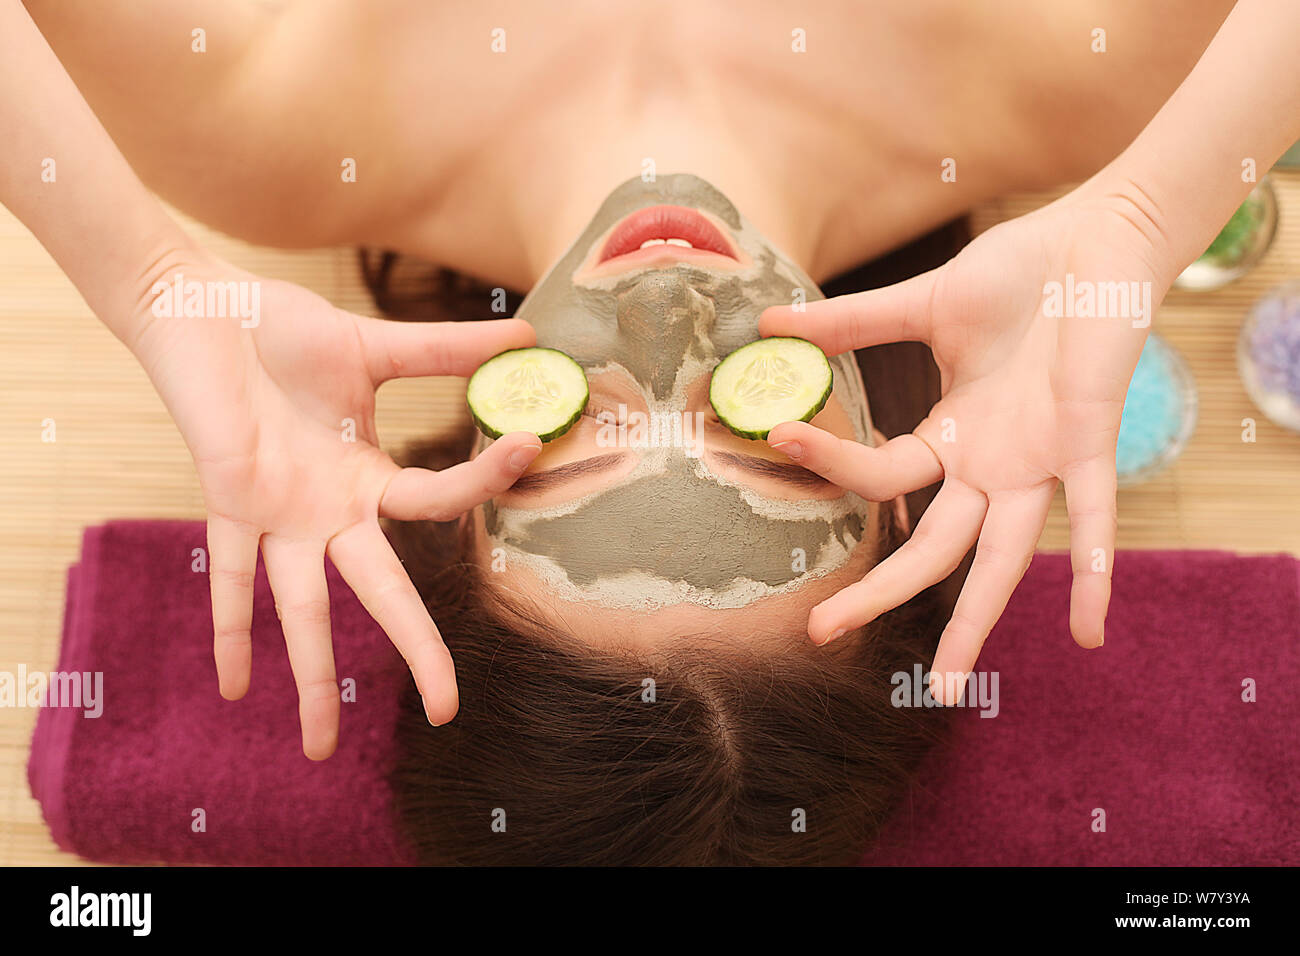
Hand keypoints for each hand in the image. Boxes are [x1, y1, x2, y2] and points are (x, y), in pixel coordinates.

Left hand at [129, 249, 540, 756]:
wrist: (202, 307)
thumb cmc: (284, 327)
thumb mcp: (375, 347)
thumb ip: (449, 350)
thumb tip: (531, 333)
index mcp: (368, 478)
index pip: (438, 500)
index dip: (484, 478)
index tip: (527, 447)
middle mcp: (328, 511)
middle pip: (381, 593)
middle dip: (415, 652)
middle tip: (447, 711)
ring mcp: (279, 514)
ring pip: (300, 608)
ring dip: (308, 678)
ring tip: (320, 749)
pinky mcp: (228, 502)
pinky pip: (225, 575)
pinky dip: (227, 630)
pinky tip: (234, 690)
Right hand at [760, 187, 1175, 701]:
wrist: (1096, 238)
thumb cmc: (1016, 272)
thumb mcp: (923, 305)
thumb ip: (851, 323)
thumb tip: (767, 320)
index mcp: (951, 436)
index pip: (881, 476)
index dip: (830, 463)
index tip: (779, 435)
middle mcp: (991, 465)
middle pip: (931, 549)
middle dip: (880, 593)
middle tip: (822, 635)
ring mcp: (1038, 463)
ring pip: (1002, 558)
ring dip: (976, 621)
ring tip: (948, 687)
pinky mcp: (1087, 443)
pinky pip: (1094, 519)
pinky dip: (1096, 572)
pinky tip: (1089, 632)